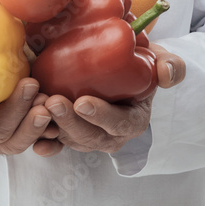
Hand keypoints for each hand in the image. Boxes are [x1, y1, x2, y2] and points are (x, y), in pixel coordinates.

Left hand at [31, 43, 185, 156]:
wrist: (118, 71)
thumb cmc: (139, 66)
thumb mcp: (159, 62)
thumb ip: (170, 66)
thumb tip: (167, 74)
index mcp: (132, 121)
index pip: (119, 124)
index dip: (101, 116)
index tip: (83, 102)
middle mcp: (109, 136)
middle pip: (89, 136)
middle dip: (69, 122)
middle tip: (52, 101)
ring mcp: (87, 137)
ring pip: (68, 139)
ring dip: (51, 128)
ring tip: (35, 108)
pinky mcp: (68, 134)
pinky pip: (55, 143)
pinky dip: (44, 142)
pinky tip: (34, 138)